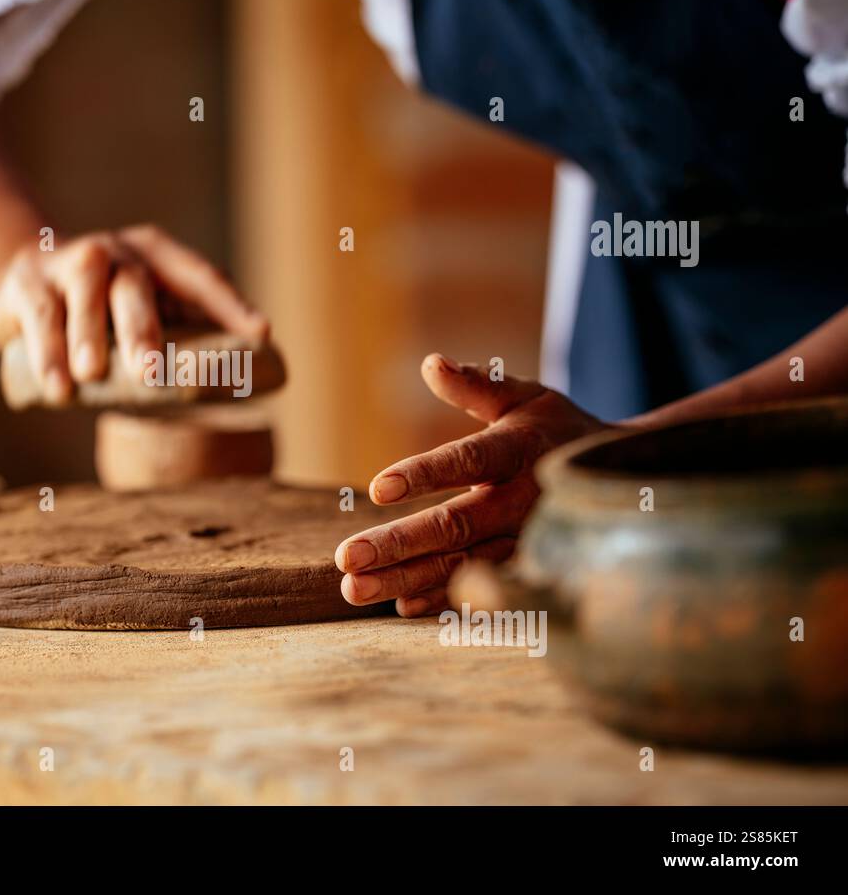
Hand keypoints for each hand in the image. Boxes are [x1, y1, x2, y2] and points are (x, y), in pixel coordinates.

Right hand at [0, 225, 267, 403]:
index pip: (200, 277)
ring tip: (91, 375)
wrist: (16, 279)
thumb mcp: (138, 312)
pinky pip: (42, 318)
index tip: (261, 336)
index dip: (231, 306)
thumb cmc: (99, 311)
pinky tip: (59, 389)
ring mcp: (70, 263)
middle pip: (133, 286)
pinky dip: (48, 355)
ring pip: (85, 294)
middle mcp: (117, 253)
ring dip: (88, 336)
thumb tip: (224, 387)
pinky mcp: (29, 285)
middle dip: (142, 329)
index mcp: (157, 257)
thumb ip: (172, 339)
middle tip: (152, 373)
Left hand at [334, 353, 608, 616]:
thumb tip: (430, 363)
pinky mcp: (532, 570)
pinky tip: (401, 607)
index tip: (376, 488)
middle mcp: (524, 501)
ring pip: (461, 566)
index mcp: (519, 450)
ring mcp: (528, 542)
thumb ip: (476, 385)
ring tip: (354, 588)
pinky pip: (484, 591)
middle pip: (455, 526)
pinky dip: (443, 600)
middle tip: (346, 559)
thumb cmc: (555, 428)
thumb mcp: (524, 396)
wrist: (623, 476)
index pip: (467, 461)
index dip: (424, 475)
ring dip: (406, 579)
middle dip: (398, 544)